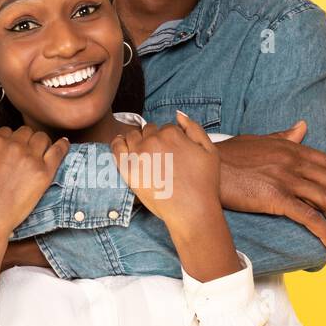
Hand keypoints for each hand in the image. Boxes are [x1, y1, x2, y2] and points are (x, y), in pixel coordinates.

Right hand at [0, 118, 69, 239]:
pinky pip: (58, 151)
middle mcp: (14, 147)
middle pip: (25, 132)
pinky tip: (63, 143)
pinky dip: (62, 145)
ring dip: (39, 142)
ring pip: (42, 138)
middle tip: (21, 156)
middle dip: (23, 140)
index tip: (6, 153)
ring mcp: (31, 159)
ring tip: (37, 153)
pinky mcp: (44, 174)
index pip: (6, 131)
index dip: (6, 141)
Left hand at [110, 110, 221, 236]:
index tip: (170, 151)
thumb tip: (178, 115)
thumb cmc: (203, 183)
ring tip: (142, 153)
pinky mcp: (128, 170)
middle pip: (147, 131)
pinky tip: (122, 146)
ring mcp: (138, 154)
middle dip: (152, 139)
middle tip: (158, 156)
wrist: (192, 210)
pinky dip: (117, 143)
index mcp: (171, 133)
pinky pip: (116, 148)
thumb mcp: (209, 150)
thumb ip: (194, 128)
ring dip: (136, 141)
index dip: (168, 139)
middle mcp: (153, 140)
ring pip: (131, 136)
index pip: (164, 128)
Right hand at [216, 121, 325, 250]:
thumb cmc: (227, 156)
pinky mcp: (275, 197)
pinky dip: (325, 231)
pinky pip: (309, 216)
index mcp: (291, 148)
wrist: (203, 167)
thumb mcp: (259, 140)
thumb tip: (303, 127)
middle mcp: (293, 162)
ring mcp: (285, 179)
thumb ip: (284, 136)